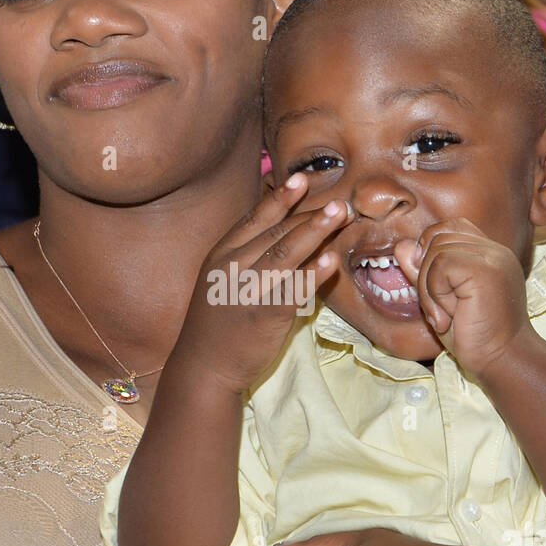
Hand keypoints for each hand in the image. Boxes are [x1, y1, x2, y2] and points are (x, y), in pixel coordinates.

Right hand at [172, 174, 349, 392]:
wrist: (204, 367)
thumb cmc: (218, 324)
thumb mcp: (222, 281)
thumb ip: (247, 256)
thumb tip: (285, 232)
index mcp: (222, 253)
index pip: (255, 218)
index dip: (281, 198)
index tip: (302, 178)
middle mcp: (233, 266)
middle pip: (277, 232)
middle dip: (310, 214)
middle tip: (341, 200)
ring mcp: (247, 289)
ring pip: (286, 253)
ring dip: (316, 230)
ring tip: (340, 214)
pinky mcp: (263, 315)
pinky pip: (293, 290)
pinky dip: (313, 274)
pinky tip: (331, 261)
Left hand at [394, 219, 529, 379]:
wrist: (501, 360)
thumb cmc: (473, 335)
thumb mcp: (438, 297)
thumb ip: (422, 271)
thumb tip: (402, 245)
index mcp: (488, 252)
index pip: (446, 229)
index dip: (429, 254)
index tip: (437, 293)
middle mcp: (493, 249)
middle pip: (436, 236)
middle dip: (425, 274)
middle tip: (440, 310)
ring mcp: (493, 257)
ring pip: (435, 250)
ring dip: (429, 289)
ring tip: (445, 316)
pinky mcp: (485, 270)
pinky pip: (440, 265)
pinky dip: (435, 294)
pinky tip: (449, 316)